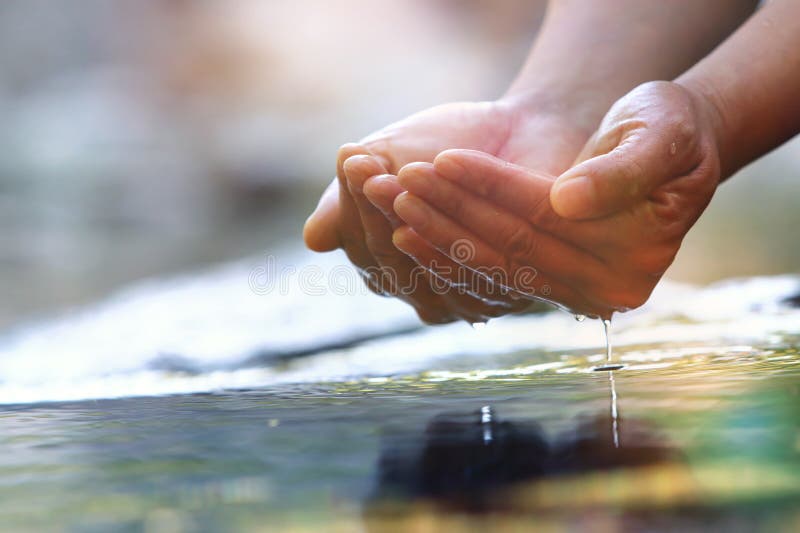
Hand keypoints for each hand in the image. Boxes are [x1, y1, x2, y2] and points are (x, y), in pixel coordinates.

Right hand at [303, 98, 592, 322]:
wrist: (517, 125)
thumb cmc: (443, 147)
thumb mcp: (386, 166)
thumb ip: (353, 203)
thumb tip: (315, 240)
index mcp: (393, 274)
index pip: (366, 255)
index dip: (356, 210)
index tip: (352, 160)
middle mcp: (430, 296)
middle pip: (393, 266)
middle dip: (375, 213)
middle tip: (366, 165)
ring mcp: (473, 298)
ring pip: (432, 268)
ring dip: (408, 219)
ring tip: (393, 175)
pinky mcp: (521, 289)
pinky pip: (483, 269)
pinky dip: (459, 232)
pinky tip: (440, 196)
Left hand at [392, 81, 721, 316]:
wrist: (673, 150)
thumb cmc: (669, 131)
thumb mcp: (660, 135)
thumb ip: (619, 170)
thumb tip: (566, 201)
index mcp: (637, 253)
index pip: (546, 217)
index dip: (491, 187)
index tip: (441, 160)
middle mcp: (609, 288)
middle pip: (515, 246)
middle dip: (453, 212)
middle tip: (401, 184)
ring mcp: (581, 295)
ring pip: (497, 265)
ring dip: (441, 237)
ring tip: (394, 206)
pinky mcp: (557, 290)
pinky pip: (494, 276)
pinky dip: (451, 256)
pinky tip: (408, 237)